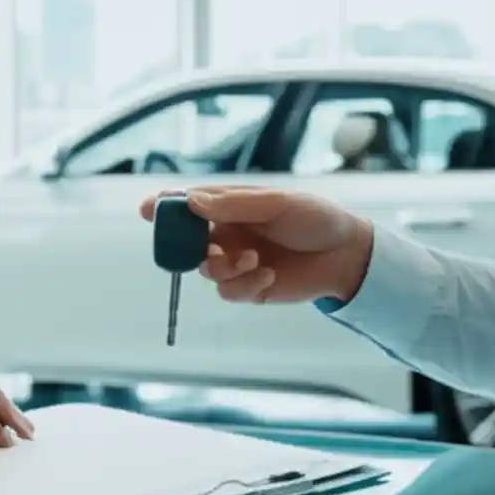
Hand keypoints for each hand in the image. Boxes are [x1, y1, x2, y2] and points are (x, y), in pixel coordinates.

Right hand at [139, 187, 373, 303]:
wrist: (347, 254)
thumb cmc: (315, 219)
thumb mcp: (278, 203)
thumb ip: (235, 204)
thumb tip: (192, 202)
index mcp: (231, 206)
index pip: (189, 204)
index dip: (165, 207)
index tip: (148, 209)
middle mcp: (228, 233)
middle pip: (188, 242)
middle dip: (190, 247)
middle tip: (209, 249)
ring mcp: (237, 261)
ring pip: (206, 270)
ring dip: (224, 267)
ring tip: (254, 260)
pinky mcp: (249, 287)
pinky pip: (228, 292)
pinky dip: (244, 284)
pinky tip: (268, 274)